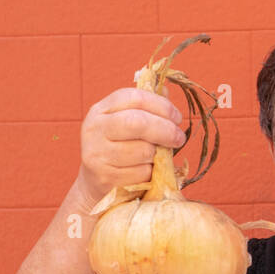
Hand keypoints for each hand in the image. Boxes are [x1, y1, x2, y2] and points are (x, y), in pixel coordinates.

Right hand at [76, 84, 187, 205]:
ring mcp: (97, 153)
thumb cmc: (119, 148)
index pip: (134, 97)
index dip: (161, 105)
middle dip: (165, 129)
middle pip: (137, 122)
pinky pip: (141, 173)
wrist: (95, 181)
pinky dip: (151, 173)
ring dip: (158, 155)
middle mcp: (95, 128)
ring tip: (156, 156)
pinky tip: (145, 170)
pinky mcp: (104, 176)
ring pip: (143, 150)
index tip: (177, 117)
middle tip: (179, 138)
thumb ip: (146, 108)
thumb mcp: (126, 124)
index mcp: (101, 110)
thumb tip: (166, 91)